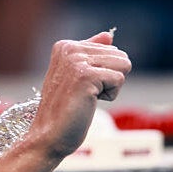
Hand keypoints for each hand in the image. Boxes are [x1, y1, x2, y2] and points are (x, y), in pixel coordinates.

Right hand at [28, 31, 131, 159]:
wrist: (49, 136)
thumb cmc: (66, 111)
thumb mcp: (78, 77)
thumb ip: (93, 53)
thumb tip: (109, 35)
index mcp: (66, 46)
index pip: (112, 50)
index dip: (104, 73)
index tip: (81, 87)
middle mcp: (69, 48)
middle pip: (120, 56)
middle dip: (111, 79)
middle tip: (86, 94)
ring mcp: (76, 61)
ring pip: (123, 65)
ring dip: (111, 87)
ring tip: (87, 98)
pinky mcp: (86, 76)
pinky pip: (119, 79)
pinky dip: (110, 96)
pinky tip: (89, 103)